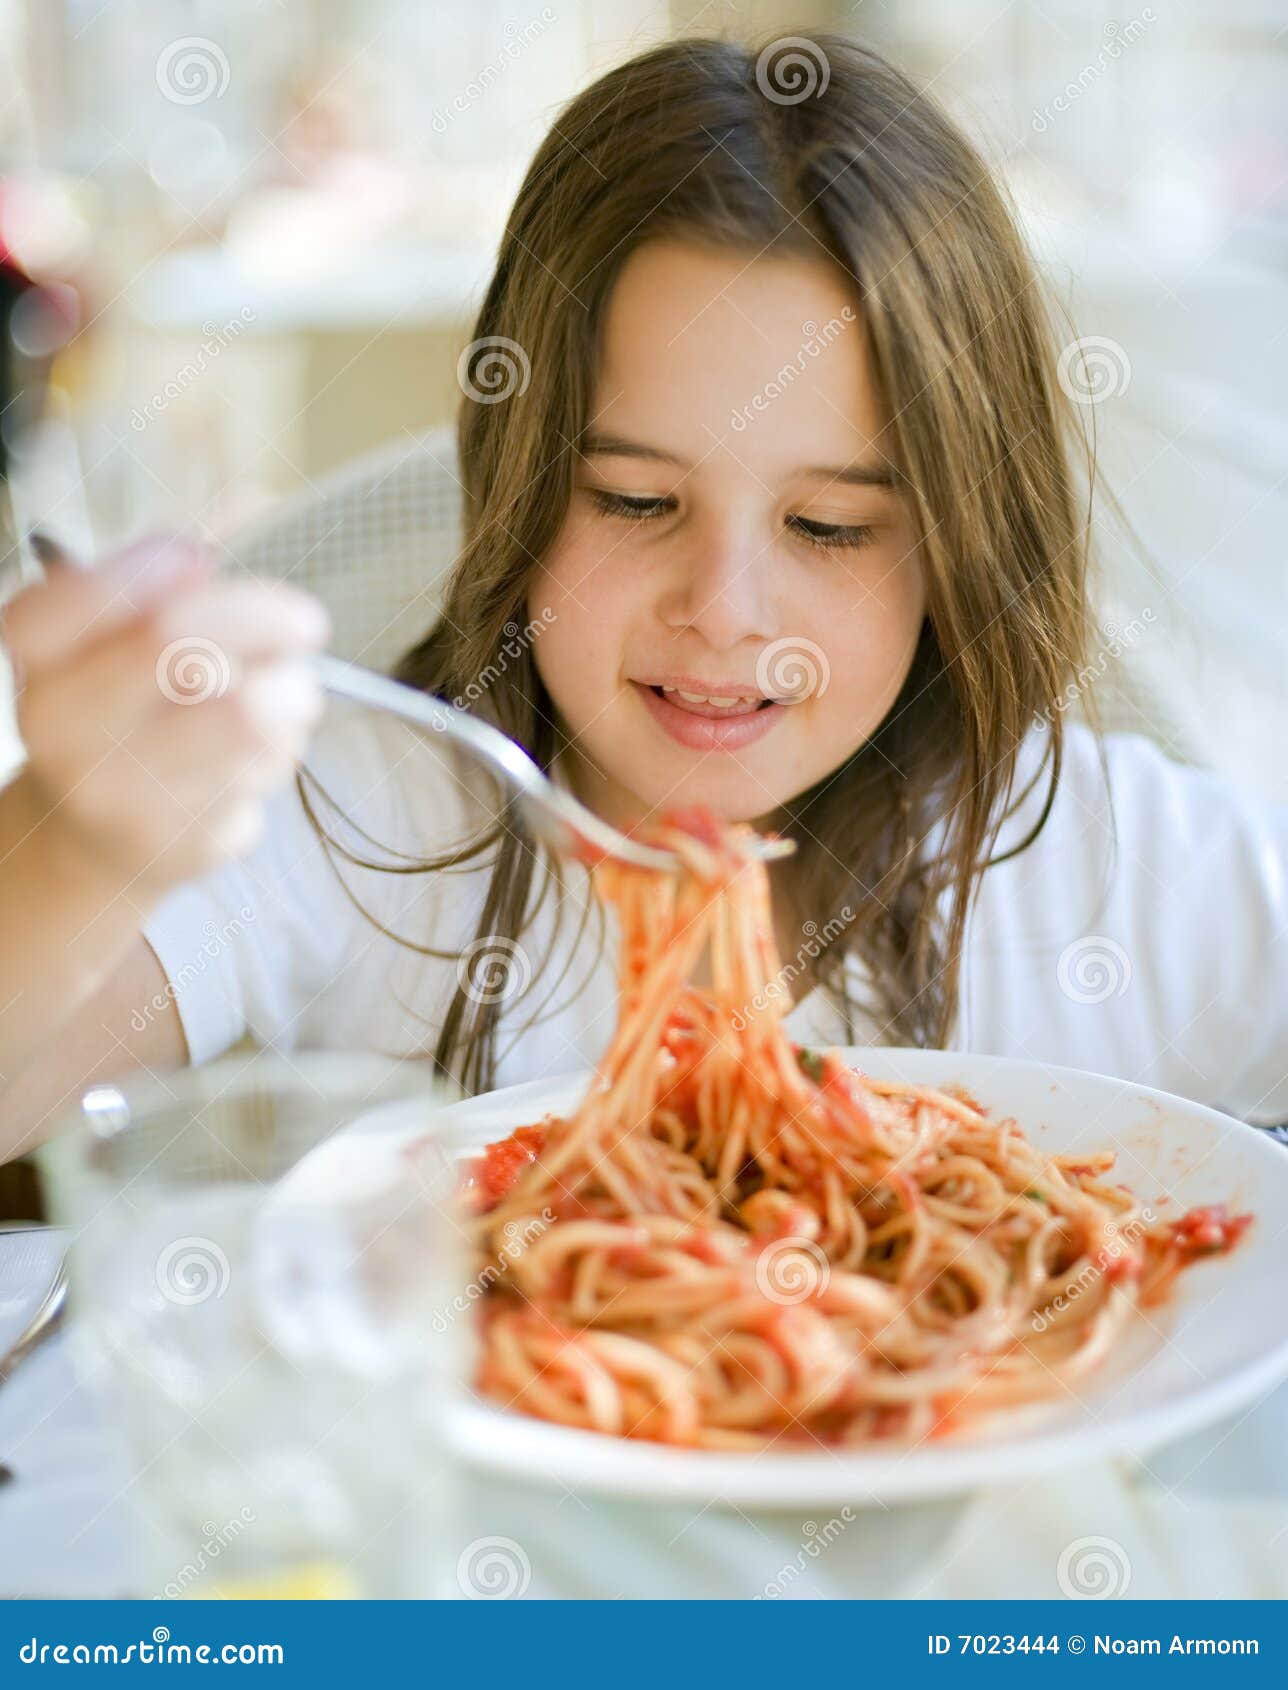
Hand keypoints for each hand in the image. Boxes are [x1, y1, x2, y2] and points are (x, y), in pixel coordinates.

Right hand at [3, 535, 329, 899]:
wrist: (95, 838)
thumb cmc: (117, 719)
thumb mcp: (101, 645)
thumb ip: (141, 594)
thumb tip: (197, 562)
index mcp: (41, 669)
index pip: (79, 599)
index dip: (151, 566)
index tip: (199, 559)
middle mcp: (69, 736)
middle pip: (180, 645)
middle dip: (264, 619)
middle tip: (302, 623)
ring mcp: (126, 797)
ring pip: (254, 712)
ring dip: (291, 692)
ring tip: (279, 694)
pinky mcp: (188, 843)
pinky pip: (270, 768)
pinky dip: (283, 747)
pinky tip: (252, 755)